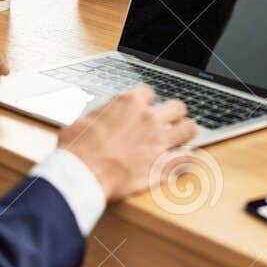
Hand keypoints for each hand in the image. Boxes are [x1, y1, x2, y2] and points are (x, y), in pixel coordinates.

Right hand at [56, 86, 198, 202]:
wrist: (81, 174)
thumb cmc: (77, 148)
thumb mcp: (85, 119)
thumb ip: (104, 114)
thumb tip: (104, 115)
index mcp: (129, 103)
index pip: (149, 92)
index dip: (146, 101)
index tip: (143, 108)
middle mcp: (149, 119)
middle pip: (177, 106)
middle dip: (174, 113)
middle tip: (168, 122)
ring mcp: (160, 142)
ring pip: (189, 129)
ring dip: (186, 132)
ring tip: (182, 138)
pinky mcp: (163, 166)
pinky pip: (187, 158)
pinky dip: (186, 159)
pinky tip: (182, 159)